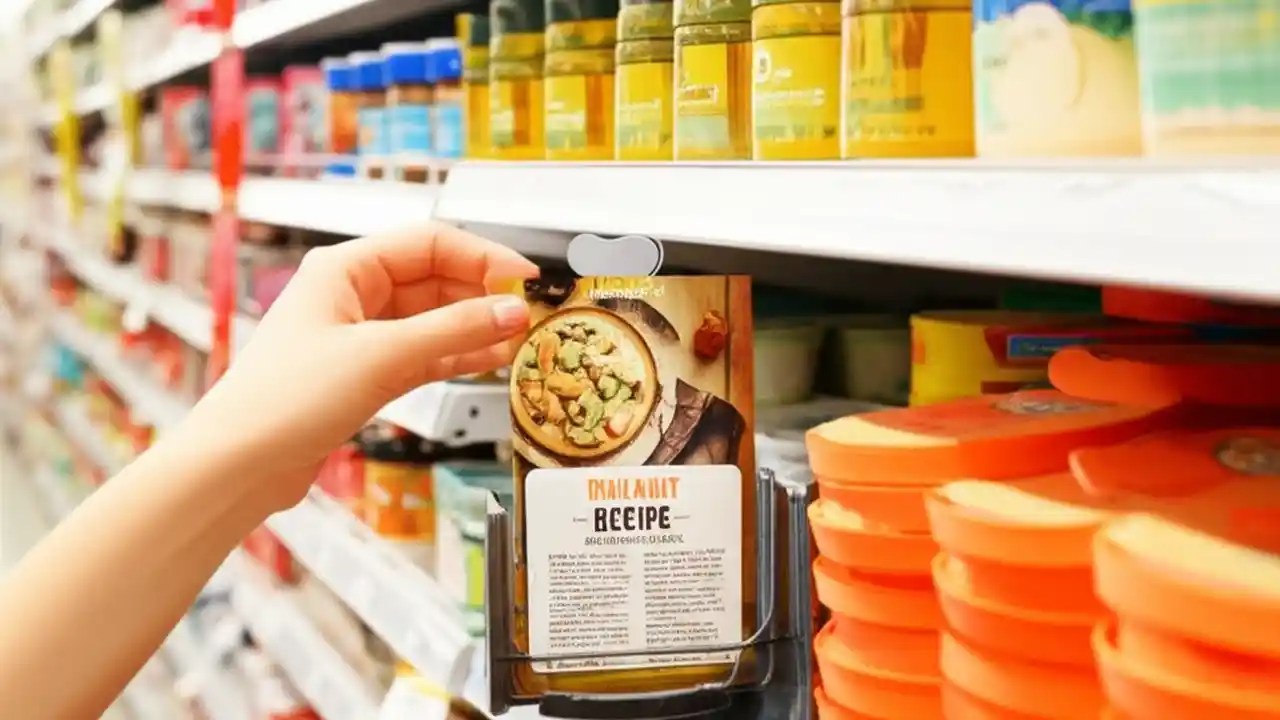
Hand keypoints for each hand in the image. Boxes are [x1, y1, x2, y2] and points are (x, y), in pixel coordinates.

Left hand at [183, 224, 537, 511]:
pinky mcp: (363, 374)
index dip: (483, 257)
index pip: (430, 243)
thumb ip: (454, 332)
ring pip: (432, 319)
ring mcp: (358, 336)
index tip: (523, 279)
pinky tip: (488, 360)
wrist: (239, 465)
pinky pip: (423, 353)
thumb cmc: (280, 402)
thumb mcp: (382, 357)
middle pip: (435, 279)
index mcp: (343, 269)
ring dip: (474, 328)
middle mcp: (350, 295)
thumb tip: (509, 310)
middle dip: (482, 295)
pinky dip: (456, 356)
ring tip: (516, 339)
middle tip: (524, 314)